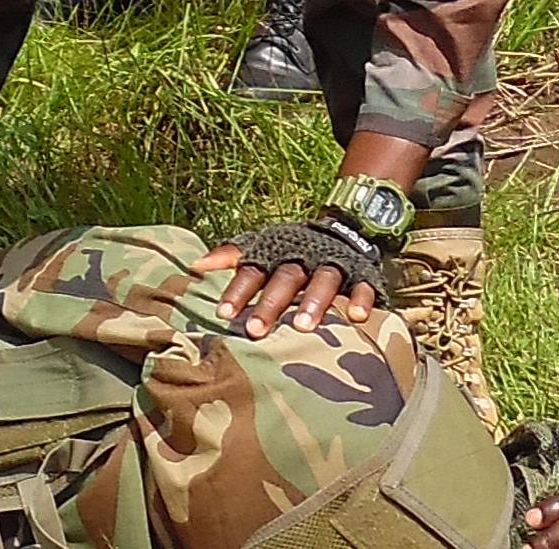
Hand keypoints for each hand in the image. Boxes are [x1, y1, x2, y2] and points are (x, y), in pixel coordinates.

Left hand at [208, 228, 382, 335]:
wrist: (344, 228)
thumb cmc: (290, 249)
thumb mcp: (260, 246)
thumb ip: (230, 256)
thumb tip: (194, 266)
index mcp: (275, 252)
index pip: (252, 270)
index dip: (238, 291)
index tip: (224, 313)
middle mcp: (303, 257)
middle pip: (286, 278)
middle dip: (271, 304)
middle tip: (256, 330)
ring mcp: (334, 264)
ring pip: (323, 281)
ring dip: (313, 302)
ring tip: (303, 327)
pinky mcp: (362, 274)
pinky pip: (364, 287)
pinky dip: (361, 300)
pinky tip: (358, 318)